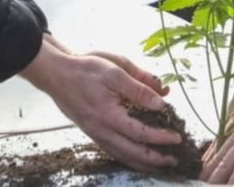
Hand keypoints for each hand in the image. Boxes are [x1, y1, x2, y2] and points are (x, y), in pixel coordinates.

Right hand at [19, 35, 181, 171]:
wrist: (56, 74)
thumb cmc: (86, 69)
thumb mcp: (115, 70)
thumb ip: (139, 87)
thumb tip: (161, 101)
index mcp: (108, 115)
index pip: (140, 133)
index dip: (160, 138)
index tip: (177, 138)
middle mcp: (101, 130)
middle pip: (132, 153)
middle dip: (155, 160)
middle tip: (174, 160)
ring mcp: (95, 134)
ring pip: (122, 156)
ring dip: (143, 163)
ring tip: (161, 164)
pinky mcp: (92, 133)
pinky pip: (113, 152)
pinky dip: (129, 158)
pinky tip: (138, 158)